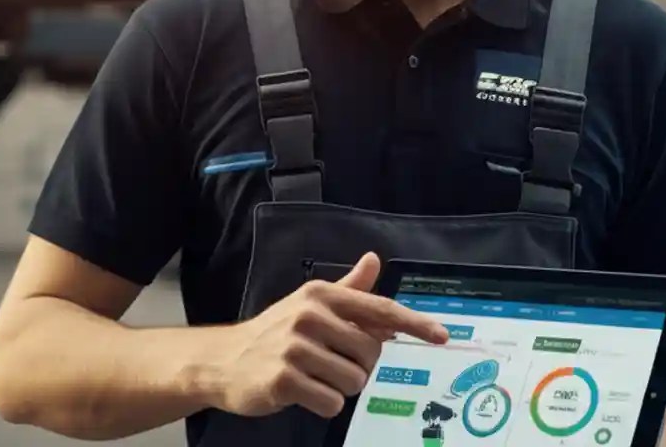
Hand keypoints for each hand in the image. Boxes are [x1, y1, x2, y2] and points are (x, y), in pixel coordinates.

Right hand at [215, 253, 448, 418]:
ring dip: (340, 388)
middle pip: (371, 354)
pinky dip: (323, 404)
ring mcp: (295, 347)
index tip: (442, 335)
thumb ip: (348, 288)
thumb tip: (374, 260)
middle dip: (359, 367)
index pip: (379, 309)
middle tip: (330, 364)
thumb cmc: (274, 332)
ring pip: (354, 381)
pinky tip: (302, 392)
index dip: (414, 323)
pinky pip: (331, 403)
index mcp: (322, 295)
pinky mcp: (284, 379)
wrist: (223, 360)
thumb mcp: (310, 304)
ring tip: (314, 377)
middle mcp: (310, 316)